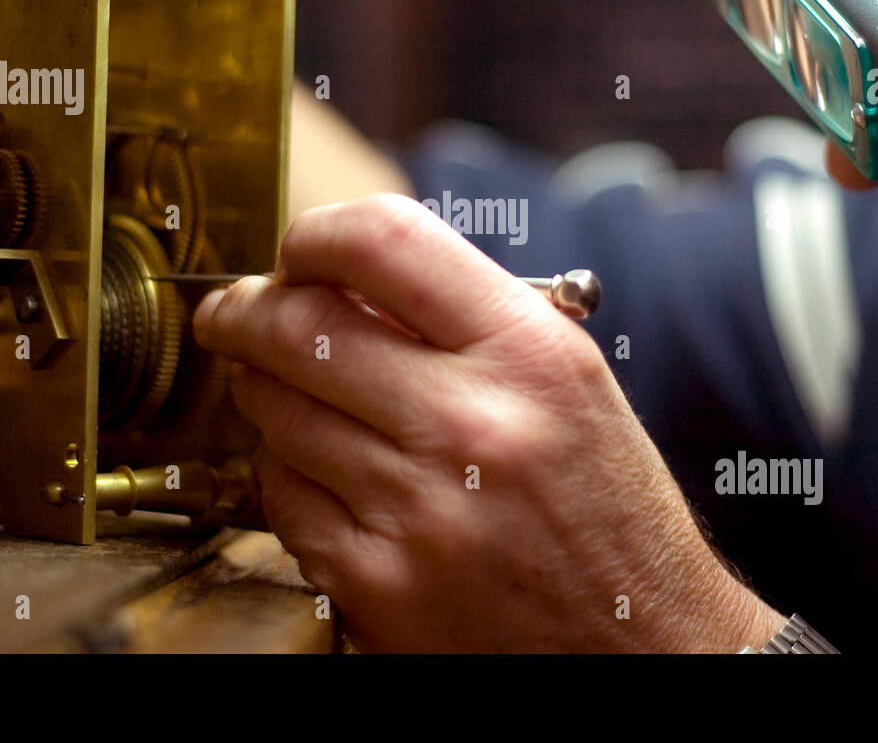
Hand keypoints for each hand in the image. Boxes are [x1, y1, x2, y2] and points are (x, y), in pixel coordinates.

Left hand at [194, 194, 783, 651]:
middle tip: (234, 314)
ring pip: (277, 412)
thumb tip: (338, 277)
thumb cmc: (606, 507)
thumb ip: (463, 318)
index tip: (295, 250)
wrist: (643, 644)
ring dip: (262, 389)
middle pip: (301, 326)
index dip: (314, 234)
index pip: (384, 243)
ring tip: (286, 391)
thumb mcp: (568, 382)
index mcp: (532, 356)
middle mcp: (474, 426)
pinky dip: (284, 470)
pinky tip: (318, 468)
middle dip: (246, 311)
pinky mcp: (377, 583)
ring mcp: (418, 511)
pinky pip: (282, 496)